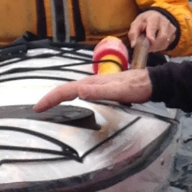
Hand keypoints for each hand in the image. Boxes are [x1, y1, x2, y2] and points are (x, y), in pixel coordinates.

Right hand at [34, 68, 152, 113]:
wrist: (151, 82)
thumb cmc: (138, 87)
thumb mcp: (120, 91)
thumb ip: (101, 91)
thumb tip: (79, 91)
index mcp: (93, 83)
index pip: (66, 90)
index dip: (51, 98)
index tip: (39, 107)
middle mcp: (92, 83)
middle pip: (66, 89)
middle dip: (51, 98)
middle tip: (40, 109)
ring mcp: (97, 86)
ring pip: (73, 91)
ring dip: (59, 97)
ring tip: (49, 106)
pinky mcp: (102, 89)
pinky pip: (81, 93)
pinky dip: (71, 98)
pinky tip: (73, 102)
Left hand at [128, 9, 177, 56]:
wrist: (158, 16)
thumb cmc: (145, 21)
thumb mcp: (136, 23)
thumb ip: (133, 33)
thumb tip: (134, 45)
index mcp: (154, 17)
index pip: (154, 26)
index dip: (152, 34)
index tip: (150, 40)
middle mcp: (165, 22)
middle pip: (162, 37)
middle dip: (153, 45)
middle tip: (146, 48)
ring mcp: (171, 28)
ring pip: (165, 42)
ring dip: (156, 47)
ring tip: (150, 46)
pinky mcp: (173, 35)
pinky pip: (166, 45)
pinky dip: (159, 47)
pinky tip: (155, 44)